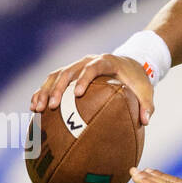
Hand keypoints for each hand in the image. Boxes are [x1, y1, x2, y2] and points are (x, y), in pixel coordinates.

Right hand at [30, 54, 154, 125]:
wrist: (129, 66)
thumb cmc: (137, 80)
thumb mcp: (146, 91)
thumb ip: (147, 105)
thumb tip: (145, 121)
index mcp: (106, 61)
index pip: (92, 67)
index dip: (83, 79)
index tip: (77, 94)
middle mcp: (87, 61)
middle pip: (68, 71)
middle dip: (57, 88)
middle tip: (51, 106)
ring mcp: (76, 66)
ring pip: (55, 75)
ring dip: (44, 91)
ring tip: (37, 108)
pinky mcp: (69, 74)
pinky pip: (52, 81)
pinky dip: (42, 92)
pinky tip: (34, 107)